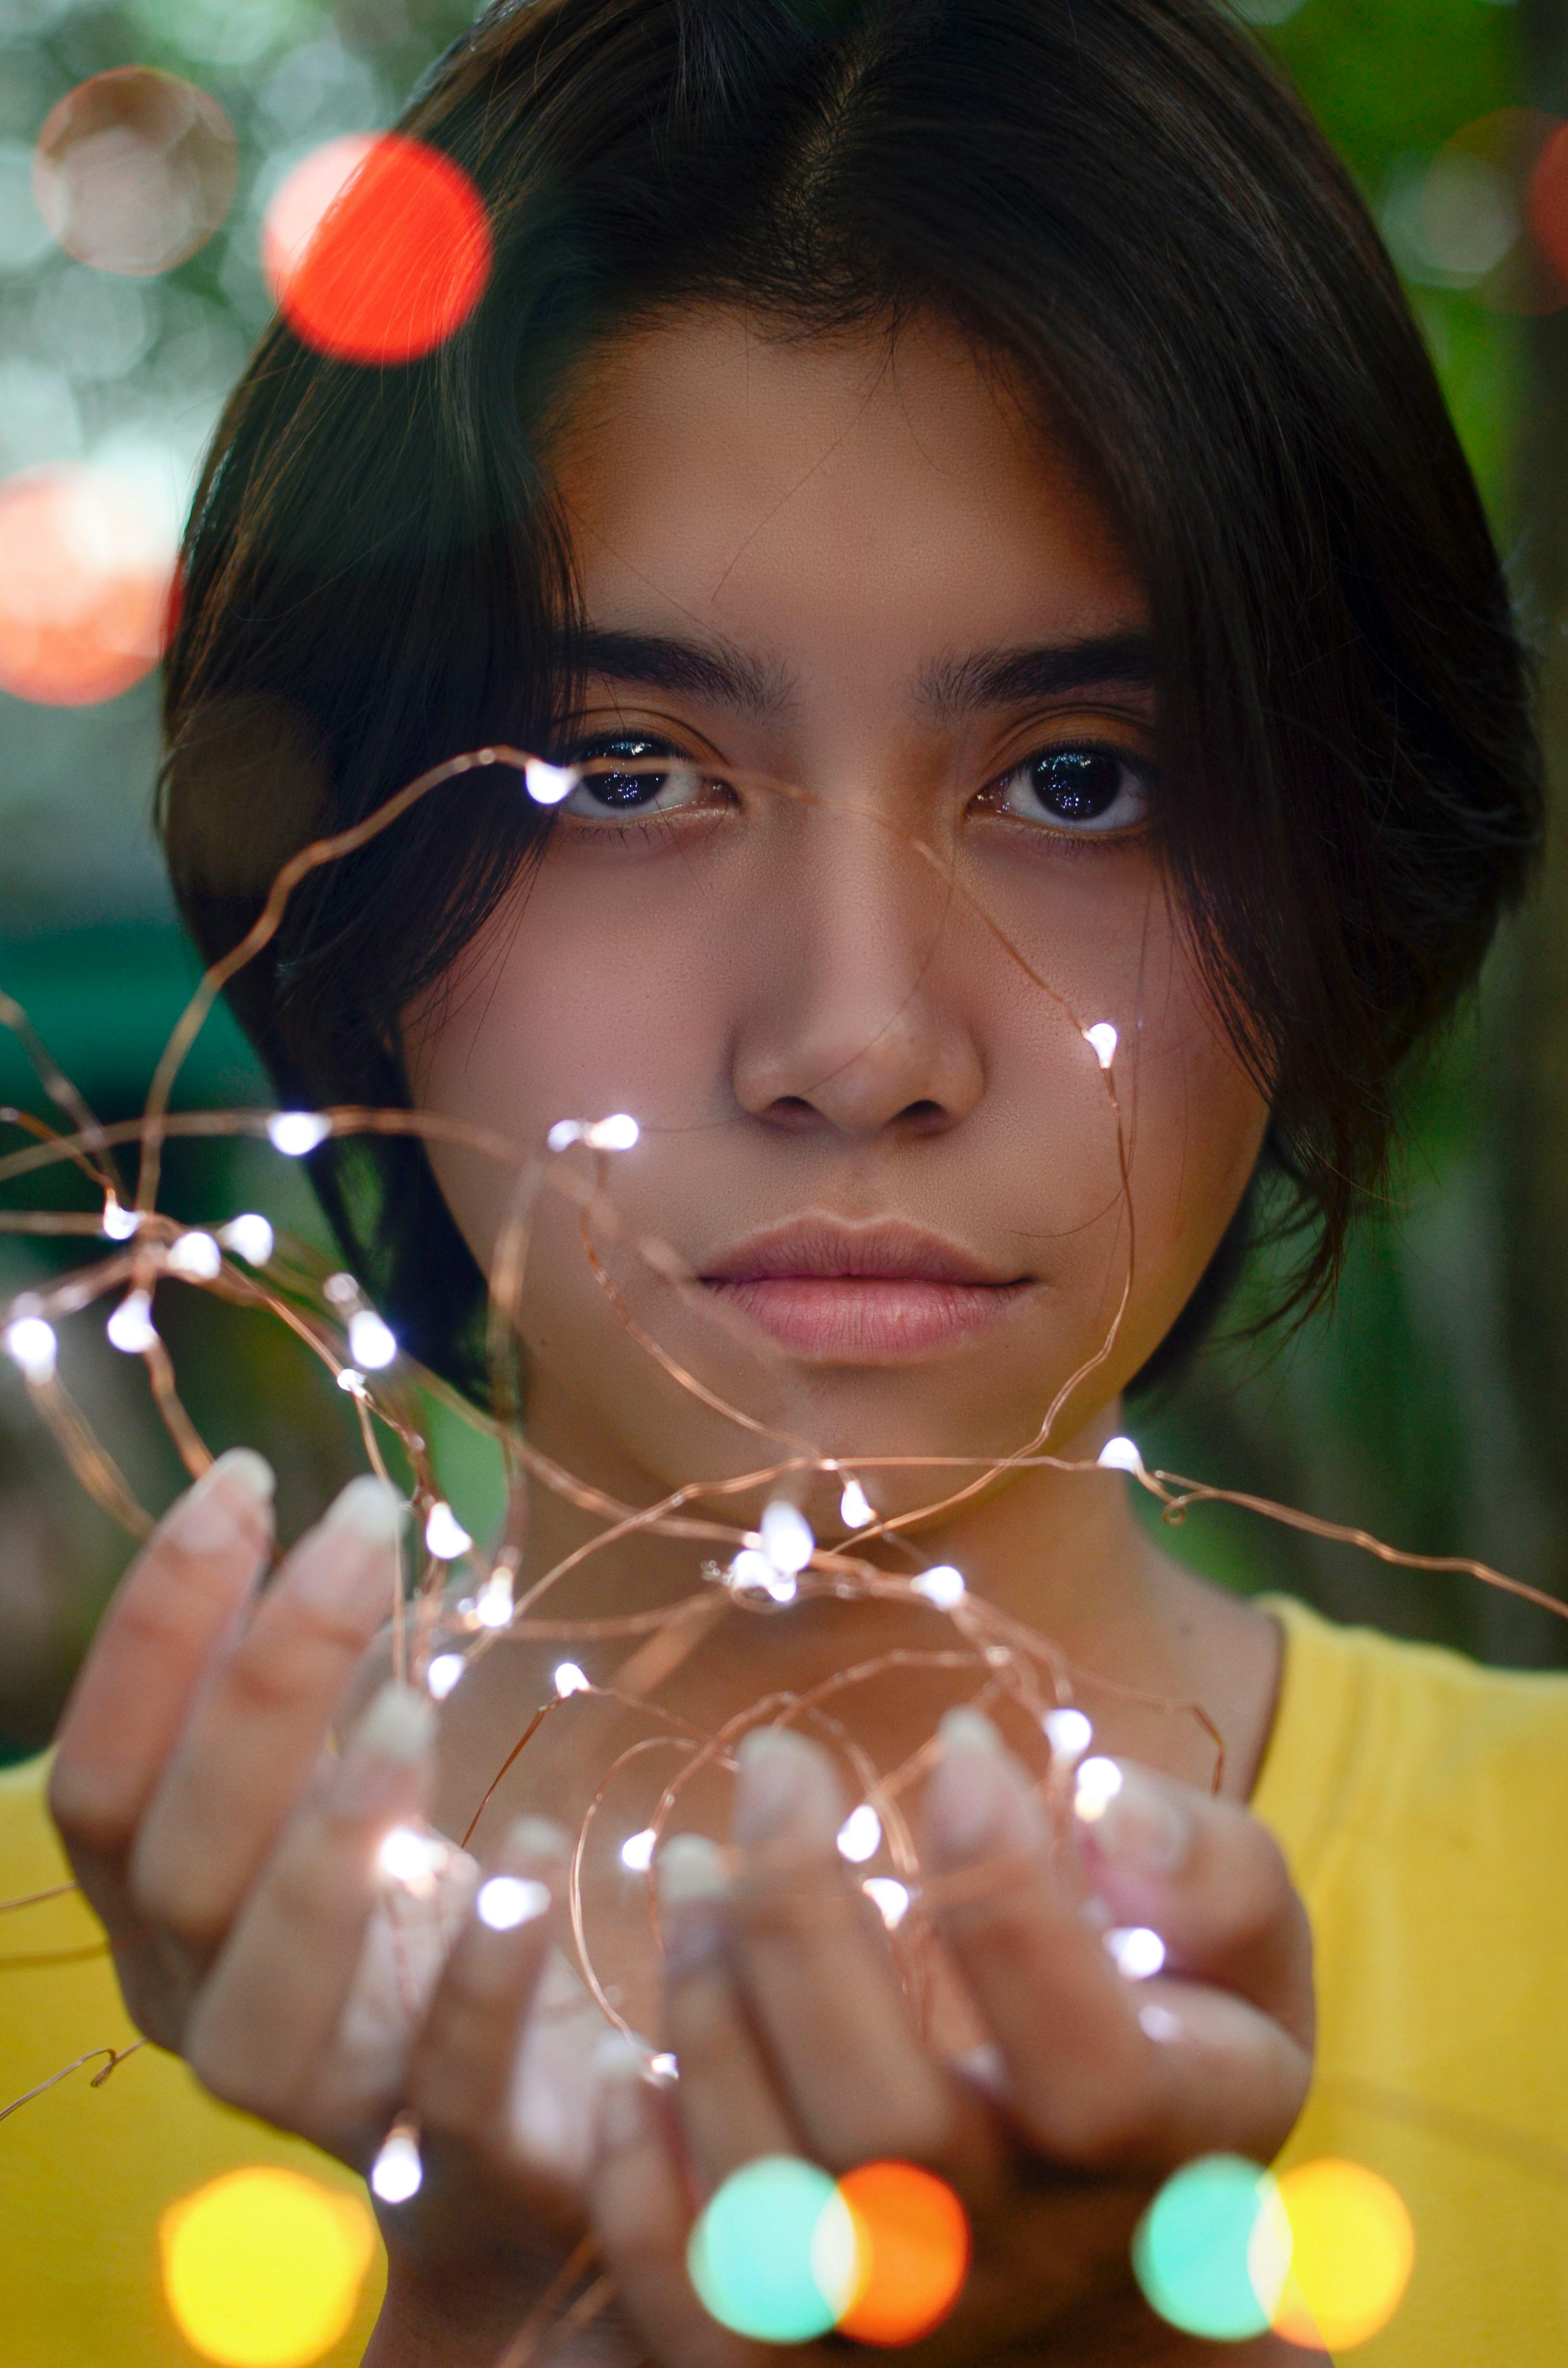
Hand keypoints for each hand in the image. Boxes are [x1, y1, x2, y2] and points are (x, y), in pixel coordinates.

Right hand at [47, 1450, 620, 2364]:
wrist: (541, 2117)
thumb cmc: (429, 1919)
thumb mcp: (349, 1788)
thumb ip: (307, 1687)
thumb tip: (294, 1511)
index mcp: (167, 1916)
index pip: (102, 1775)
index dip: (158, 1624)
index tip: (248, 1477)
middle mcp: (207, 2013)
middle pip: (177, 1863)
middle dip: (260, 1683)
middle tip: (359, 1528)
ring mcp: (326, 2104)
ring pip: (262, 2005)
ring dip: (325, 1843)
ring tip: (412, 1706)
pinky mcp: (462, 2159)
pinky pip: (449, 2087)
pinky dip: (487, 1967)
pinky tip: (536, 1843)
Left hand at [583, 1716, 1311, 2365]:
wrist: (1110, 2248)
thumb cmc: (1170, 2043)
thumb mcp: (1241, 1956)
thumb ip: (1211, 1872)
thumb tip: (1106, 1806)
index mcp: (1162, 2158)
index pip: (1094, 2072)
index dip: (1015, 1904)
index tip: (958, 1742)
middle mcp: (1029, 2264)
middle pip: (888, 2132)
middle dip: (805, 1920)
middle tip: (779, 1762)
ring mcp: (907, 2330)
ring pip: (773, 2207)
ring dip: (708, 2004)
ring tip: (695, 1860)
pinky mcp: (794, 2361)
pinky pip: (691, 2309)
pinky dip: (634, 2188)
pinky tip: (628, 2062)